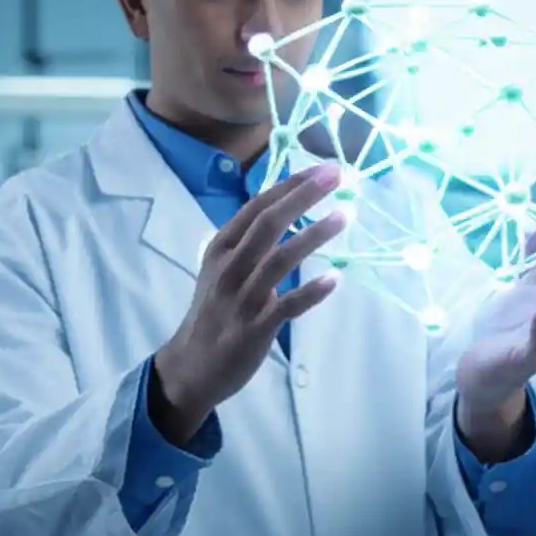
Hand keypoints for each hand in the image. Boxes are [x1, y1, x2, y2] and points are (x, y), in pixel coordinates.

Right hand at [151, 163, 346, 445]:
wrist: (191, 367)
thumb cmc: (214, 312)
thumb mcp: (221, 268)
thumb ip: (250, 242)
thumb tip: (287, 208)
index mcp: (221, 248)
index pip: (257, 206)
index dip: (291, 185)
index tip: (323, 167)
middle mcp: (228, 267)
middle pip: (268, 223)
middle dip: (303, 196)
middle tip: (337, 176)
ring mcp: (240, 298)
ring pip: (278, 259)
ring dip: (313, 236)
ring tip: (344, 217)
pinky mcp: (254, 328)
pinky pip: (286, 306)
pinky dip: (311, 291)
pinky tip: (335, 279)